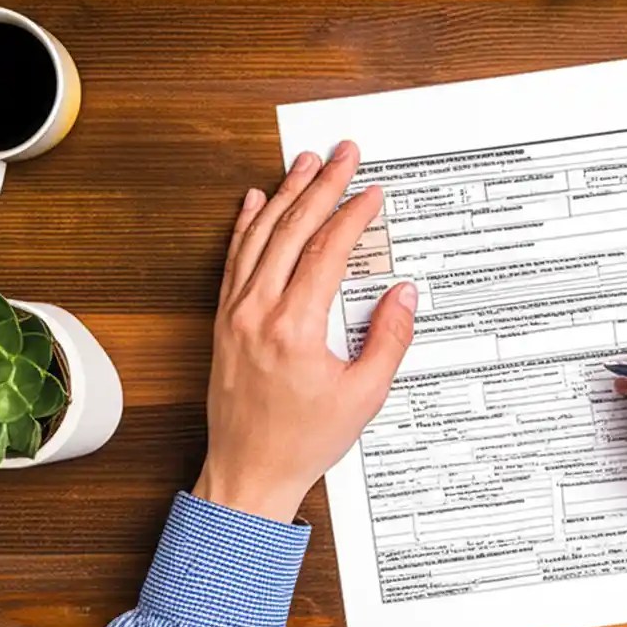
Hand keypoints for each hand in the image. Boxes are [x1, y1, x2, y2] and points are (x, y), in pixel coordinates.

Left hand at [193, 142, 416, 522]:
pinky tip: (253, 202)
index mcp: (294, 328)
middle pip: (291, 231)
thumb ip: (388, 339)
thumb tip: (402, 294)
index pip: (326, 252)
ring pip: (258, 237)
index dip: (351, 215)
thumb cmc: (303, 440)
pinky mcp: (223, 322)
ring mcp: (234, 315)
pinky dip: (245, 226)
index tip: (370, 192)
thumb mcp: (364, 395)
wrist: (248, 472)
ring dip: (284, 195)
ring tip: (305, 164)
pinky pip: (233, 261)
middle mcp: (257, 313)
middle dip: (321, 185)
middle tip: (342, 154)